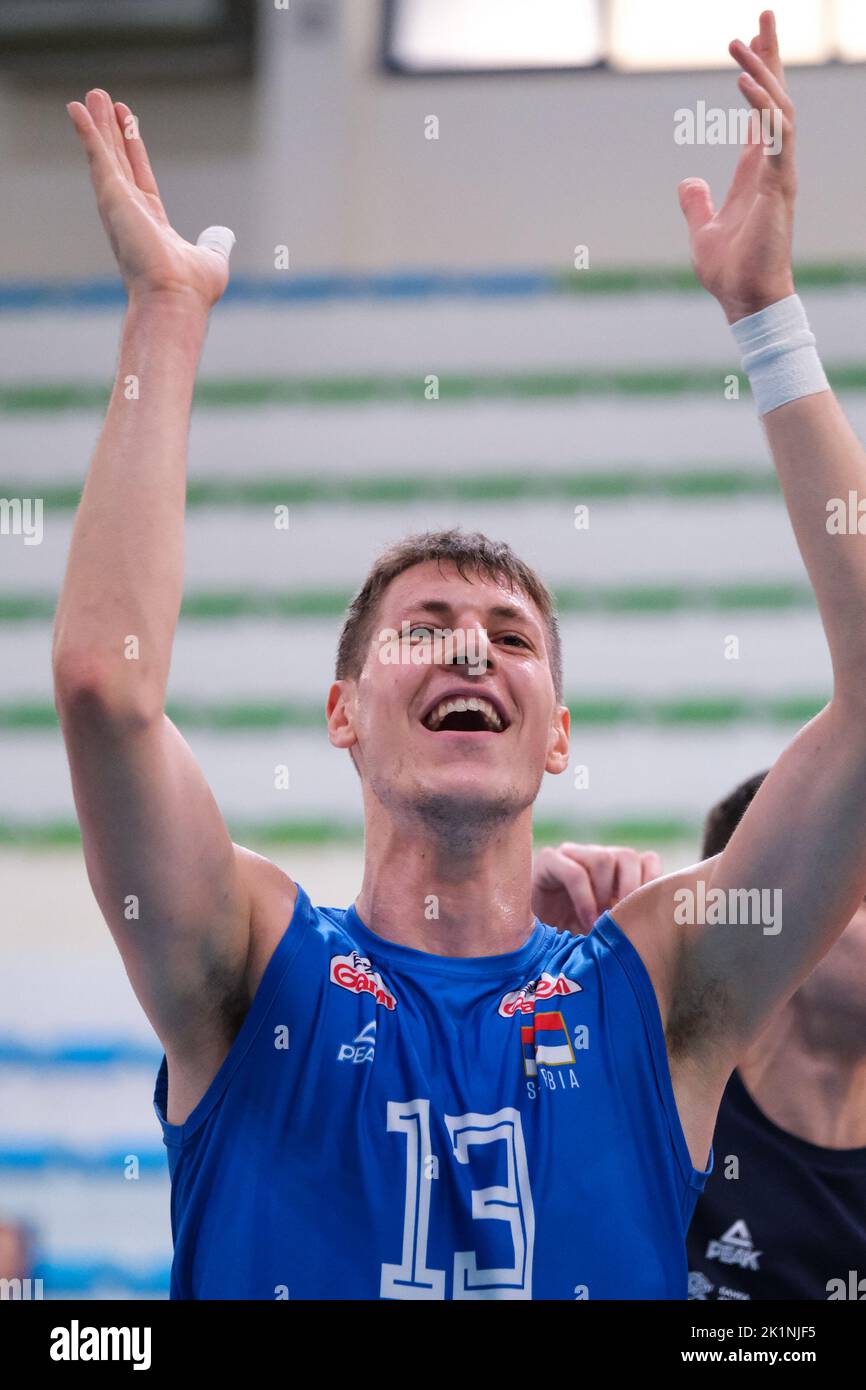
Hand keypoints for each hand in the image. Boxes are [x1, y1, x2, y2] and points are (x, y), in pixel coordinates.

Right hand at [66, 89, 232, 309]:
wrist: (175, 300)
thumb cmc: (192, 291)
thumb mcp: (212, 257)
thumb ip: (215, 242)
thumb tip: (224, 234)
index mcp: (149, 224)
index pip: (140, 177)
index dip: (133, 149)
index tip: (128, 122)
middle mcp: (129, 214)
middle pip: (118, 161)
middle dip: (109, 131)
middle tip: (101, 98)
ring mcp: (119, 206)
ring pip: (105, 156)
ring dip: (97, 125)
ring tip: (91, 94)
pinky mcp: (113, 198)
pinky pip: (98, 158)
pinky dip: (87, 133)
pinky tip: (78, 109)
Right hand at [531, 843, 661, 934]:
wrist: (536, 949)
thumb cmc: (580, 943)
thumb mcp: (614, 931)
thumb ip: (635, 919)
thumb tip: (667, 919)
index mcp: (617, 872)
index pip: (649, 860)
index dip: (651, 885)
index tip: (644, 914)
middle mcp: (597, 860)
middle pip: (628, 856)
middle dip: (629, 891)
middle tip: (622, 920)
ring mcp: (572, 856)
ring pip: (605, 858)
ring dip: (605, 895)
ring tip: (599, 921)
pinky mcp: (548, 862)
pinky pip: (574, 872)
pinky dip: (585, 899)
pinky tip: (585, 921)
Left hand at [678, 10, 795, 323]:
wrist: (745, 300)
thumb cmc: (729, 271)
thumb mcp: (703, 229)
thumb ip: (696, 203)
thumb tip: (686, 182)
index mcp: (756, 169)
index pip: (760, 110)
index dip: (757, 73)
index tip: (750, 38)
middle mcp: (773, 164)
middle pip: (775, 96)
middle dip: (770, 54)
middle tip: (763, 13)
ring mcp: (780, 172)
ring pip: (778, 108)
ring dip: (762, 72)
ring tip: (743, 40)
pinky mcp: (780, 186)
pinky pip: (776, 136)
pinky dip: (762, 108)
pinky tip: (745, 85)